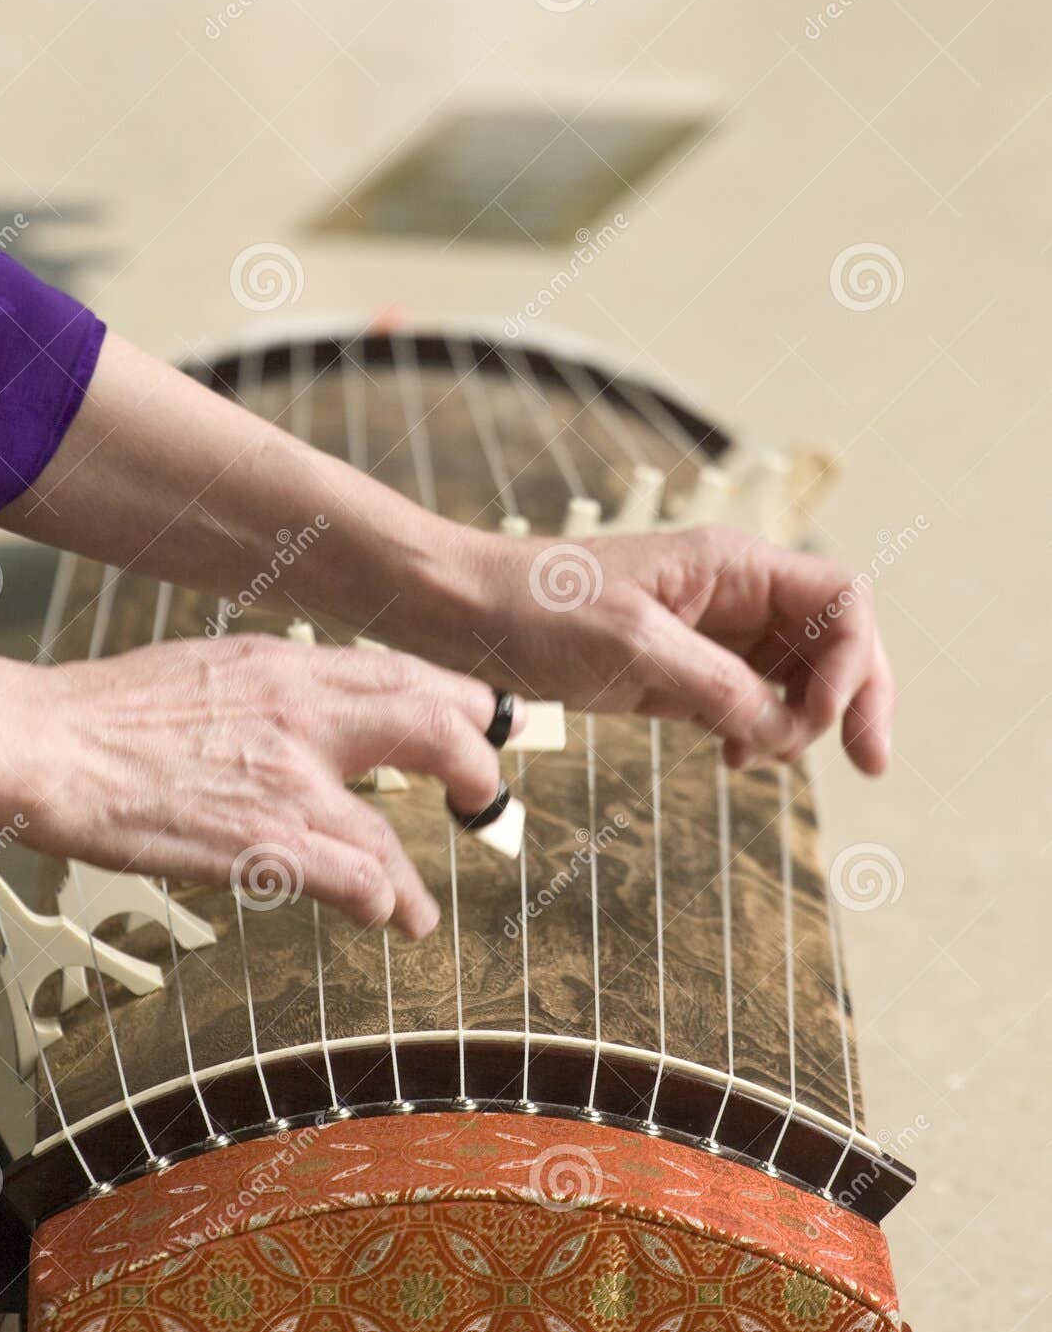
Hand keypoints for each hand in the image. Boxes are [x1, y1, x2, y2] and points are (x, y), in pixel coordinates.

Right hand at [30, 634, 517, 936]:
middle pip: (434, 729)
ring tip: (416, 912)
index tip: (474, 724)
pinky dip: (375, 899)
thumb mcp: (213, 668)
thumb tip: (317, 705)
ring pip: (390, 830)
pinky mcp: (261, 842)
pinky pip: (348, 878)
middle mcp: (304, 716)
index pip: (405, 674)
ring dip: (411, 880)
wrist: (51, 745)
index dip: (456, 702)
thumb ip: (277, 688)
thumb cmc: (113, 713)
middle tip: (478, 796)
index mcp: (289, 668)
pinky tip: (379, 916)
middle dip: (473, 767)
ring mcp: (287, 781)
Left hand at [473, 525, 893, 774]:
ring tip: (759, 761)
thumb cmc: (535, 610)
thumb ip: (716, 686)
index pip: (841, 601)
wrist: (462, 614)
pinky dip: (756, 733)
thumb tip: (784, 731)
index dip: (854, 662)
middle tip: (870, 765)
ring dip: (799, 723)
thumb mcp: (631, 646)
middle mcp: (731, 595)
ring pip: (795, 677)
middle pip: (835, 640)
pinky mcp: (676, 671)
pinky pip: (745, 701)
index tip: (819, 722)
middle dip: (857, 699)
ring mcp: (707, 634)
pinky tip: (735, 763)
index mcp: (732, 565)